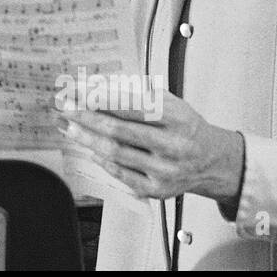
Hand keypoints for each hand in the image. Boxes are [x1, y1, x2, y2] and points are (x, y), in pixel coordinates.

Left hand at [62, 92, 244, 204]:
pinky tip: (90, 148)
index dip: (99, 98)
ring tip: (68, 126)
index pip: (130, 105)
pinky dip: (102, 160)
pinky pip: (120, 174)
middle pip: (118, 130)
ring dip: (86, 138)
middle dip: (86, 117)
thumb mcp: (168, 102)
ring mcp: (165, 170)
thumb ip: (134, 94)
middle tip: (64, 107)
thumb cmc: (184, 127)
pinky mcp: (157, 190)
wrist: (212, 160)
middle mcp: (172, 145)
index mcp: (176, 118)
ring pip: (115, 152)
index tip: (77, 90)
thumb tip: (94, 87)